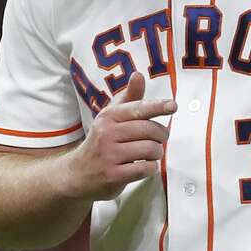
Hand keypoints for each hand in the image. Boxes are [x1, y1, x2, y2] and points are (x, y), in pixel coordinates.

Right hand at [64, 72, 175, 200]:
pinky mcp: (113, 175)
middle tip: (159, 139)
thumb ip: (129, 97)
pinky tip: (144, 166)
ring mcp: (110, 155)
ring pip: (150, 149)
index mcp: (109, 116)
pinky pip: (145, 168)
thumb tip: (139, 75)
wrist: (78, 173)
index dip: (158, 106)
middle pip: (150, 130)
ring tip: (150, 153)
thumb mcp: (111, 117)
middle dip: (162, 135)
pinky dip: (151, 168)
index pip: (138, 108)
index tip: (173, 106)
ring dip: (157, 153)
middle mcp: (107, 133)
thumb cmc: (102, 141)